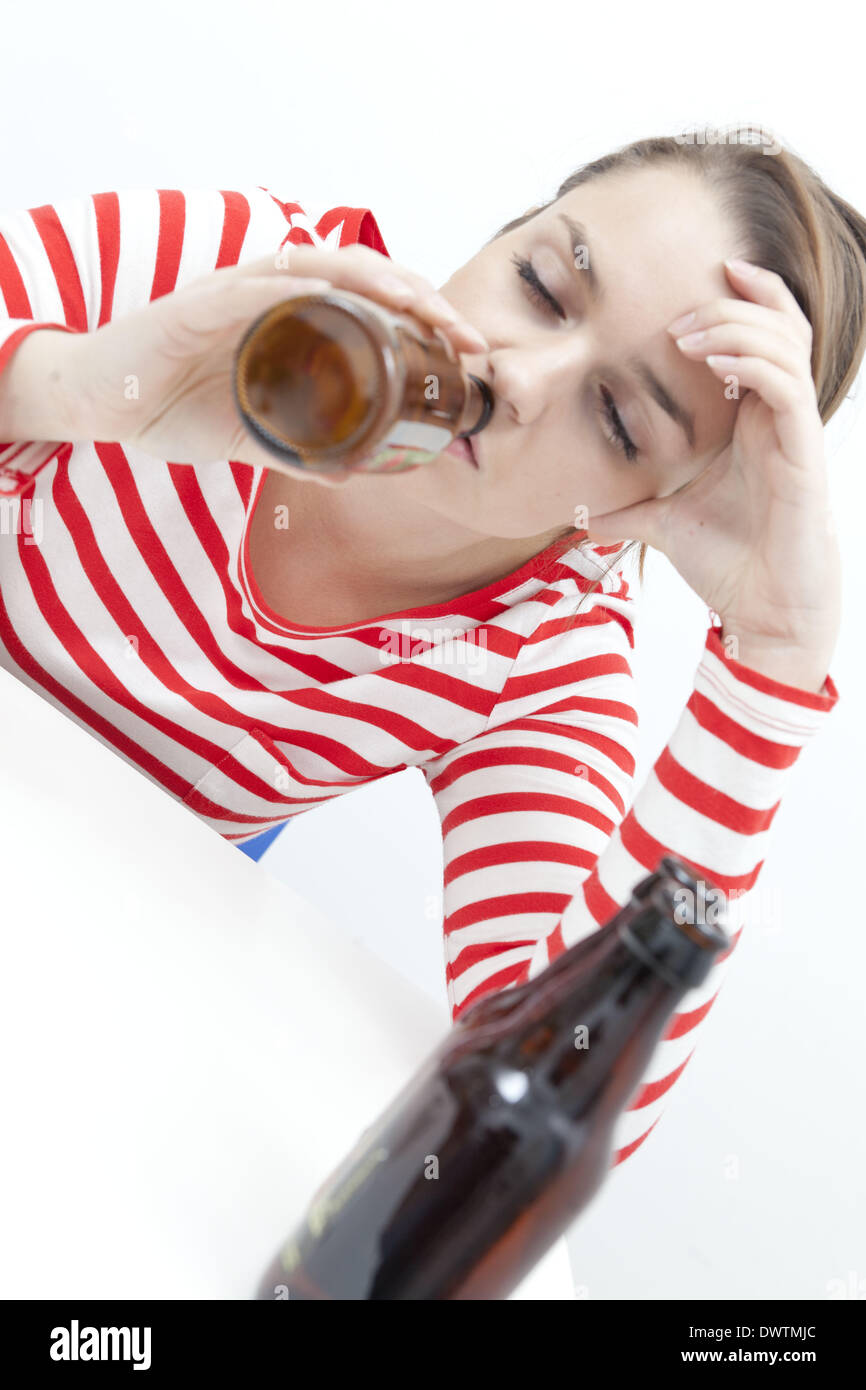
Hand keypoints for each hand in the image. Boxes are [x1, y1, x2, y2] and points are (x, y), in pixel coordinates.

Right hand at [72, 241, 488, 487]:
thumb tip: (354, 474)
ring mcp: (236, 292)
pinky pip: (252, 286)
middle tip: (464, 336)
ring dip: (375, 280)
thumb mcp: (250, 436)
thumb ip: (299, 449)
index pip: (371, 302)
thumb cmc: (170, 408)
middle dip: (420, 299)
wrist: (98, 403)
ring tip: (419, 302)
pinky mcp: (198, 304)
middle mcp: (271, 293)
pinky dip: (294, 286)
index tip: (466, 352)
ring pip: (318, 267)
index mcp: (292, 318)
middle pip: (361, 276)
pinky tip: (333, 292)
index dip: (423, 319)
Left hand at [584, 259, 840, 680]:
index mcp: (755, 421)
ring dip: (736, 325)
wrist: (762, 612)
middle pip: (779, 325)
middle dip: (732, 303)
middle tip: (682, 311)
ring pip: (786, 344)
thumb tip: (580, 513)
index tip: (703, 277)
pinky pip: (789, 386)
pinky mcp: (804, 453)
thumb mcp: (665, 524)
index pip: (764, 336)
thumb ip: (629, 510)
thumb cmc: (730, 565)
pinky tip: (715, 361)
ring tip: (687, 333)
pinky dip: (754, 361)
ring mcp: (796, 431)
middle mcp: (781, 417)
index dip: (744, 297)